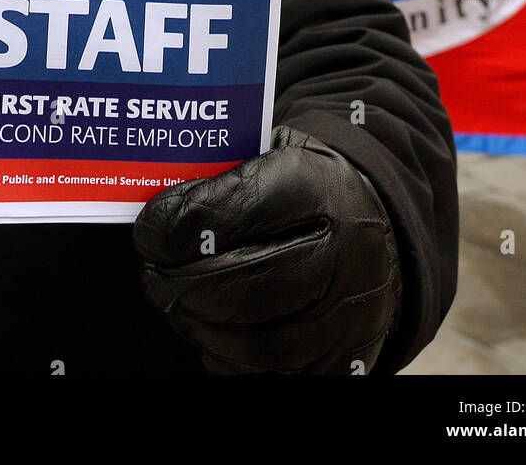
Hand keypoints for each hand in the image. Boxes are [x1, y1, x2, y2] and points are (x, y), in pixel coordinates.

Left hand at [133, 125, 400, 374]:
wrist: (377, 229)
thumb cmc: (309, 188)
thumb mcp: (275, 151)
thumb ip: (222, 169)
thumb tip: (154, 193)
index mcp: (314, 188)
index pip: (224, 213)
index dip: (171, 226)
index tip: (148, 231)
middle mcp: (340, 253)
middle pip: (237, 286)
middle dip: (178, 286)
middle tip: (153, 276)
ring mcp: (347, 314)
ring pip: (252, 344)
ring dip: (200, 327)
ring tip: (180, 304)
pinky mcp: (344, 360)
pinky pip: (271, 376)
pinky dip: (231, 360)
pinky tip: (216, 332)